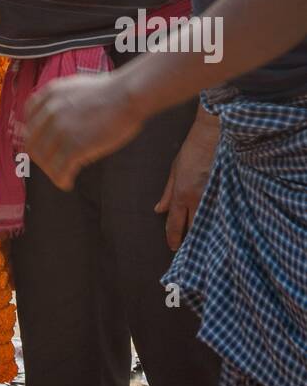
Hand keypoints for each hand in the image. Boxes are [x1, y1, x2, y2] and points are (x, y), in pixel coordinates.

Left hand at [25, 72, 143, 188]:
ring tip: (62, 176)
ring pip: (43, 160)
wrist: (127, 95)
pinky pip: (59, 170)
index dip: (35, 136)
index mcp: (49, 95)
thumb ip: (60, 100)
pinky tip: (67, 183)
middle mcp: (50, 111)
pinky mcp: (74, 146)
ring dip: (51, 171)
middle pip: (32, 143)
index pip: (28, 120)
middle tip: (52, 166)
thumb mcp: (75, 87)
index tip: (43, 146)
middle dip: (41, 158)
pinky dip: (61, 180)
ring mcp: (60, 129)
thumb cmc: (110, 92)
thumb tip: (54, 118)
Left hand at [155, 111, 218, 251]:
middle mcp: (197, 199)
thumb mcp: (175, 170)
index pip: (175, 224)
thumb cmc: (192, 151)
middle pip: (193, 229)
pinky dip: (219, 222)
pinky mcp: (227, 193)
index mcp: (181, 194)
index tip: (173, 248)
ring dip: (205, 234)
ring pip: (208, 224)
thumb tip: (159, 210)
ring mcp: (214, 197)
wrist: (213, 135)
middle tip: (189, 251)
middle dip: (190, 241)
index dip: (173, 238)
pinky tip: (220, 228)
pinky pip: (222, 214)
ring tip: (205, 245)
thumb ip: (168, 193)